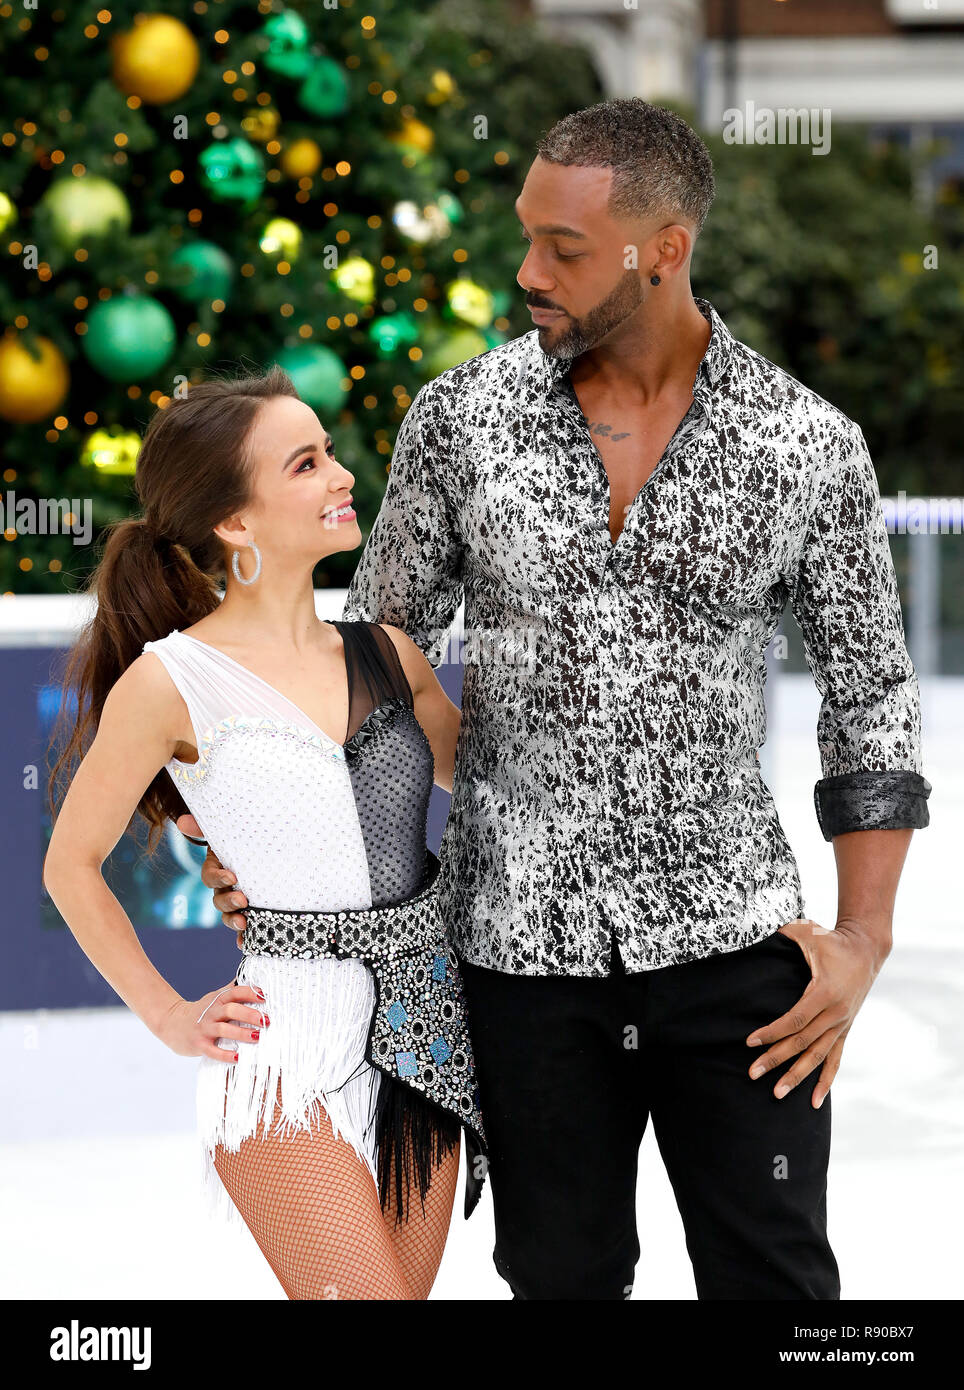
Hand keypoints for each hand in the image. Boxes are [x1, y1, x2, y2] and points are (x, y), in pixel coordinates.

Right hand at [154, 982, 267, 1061]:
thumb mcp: (215, 998)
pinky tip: (237, 1057)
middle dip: (249, 1014)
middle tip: (266, 1020)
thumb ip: (232, 991)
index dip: (250, 992)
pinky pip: (213, 1050)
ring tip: (257, 1037)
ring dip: (241, 1033)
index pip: (235, 992)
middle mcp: (212, 1012)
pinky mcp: (199, 1044)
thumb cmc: (201, 1011)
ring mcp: (205, 1028)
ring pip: (223, 1029)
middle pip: (231, 1009)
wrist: (172, 1023)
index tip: (265, 997)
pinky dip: (225, 1055)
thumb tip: (253, 979)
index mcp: (218, 999)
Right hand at [175, 813, 248, 946]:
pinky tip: (247, 943)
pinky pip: (246, 928)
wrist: (275, 850)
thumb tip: (183, 820)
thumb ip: (206, 827)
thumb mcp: (231, 831)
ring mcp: (238, 902)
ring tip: (245, 922)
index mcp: (219, 868)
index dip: (218, 878)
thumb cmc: (249, 838)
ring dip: (234, 921)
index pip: (211, 876)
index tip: (232, 876)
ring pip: (230, 916)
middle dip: (228, 902)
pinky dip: (245, 937)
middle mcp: (226, 888)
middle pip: (219, 900)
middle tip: (243, 900)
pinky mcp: (253, 912)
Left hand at [745, 916, 889, 1109]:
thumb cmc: (831, 939)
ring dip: (797, 1077)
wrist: (866, 948)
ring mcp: (842, 1024)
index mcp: (825, 992)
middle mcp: (836, 1013)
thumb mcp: (807, 931)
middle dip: (776, 1059)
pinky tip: (814, 1101)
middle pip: (802, 1043)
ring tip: (777, 1094)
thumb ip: (782, 933)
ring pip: (818, 1056)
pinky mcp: (845, 1029)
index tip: (750, 1041)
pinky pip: (835, 1059)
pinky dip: (825, 1081)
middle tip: (752, 1073)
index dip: (772, 1033)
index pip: (794, 1020)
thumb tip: (751, 932)